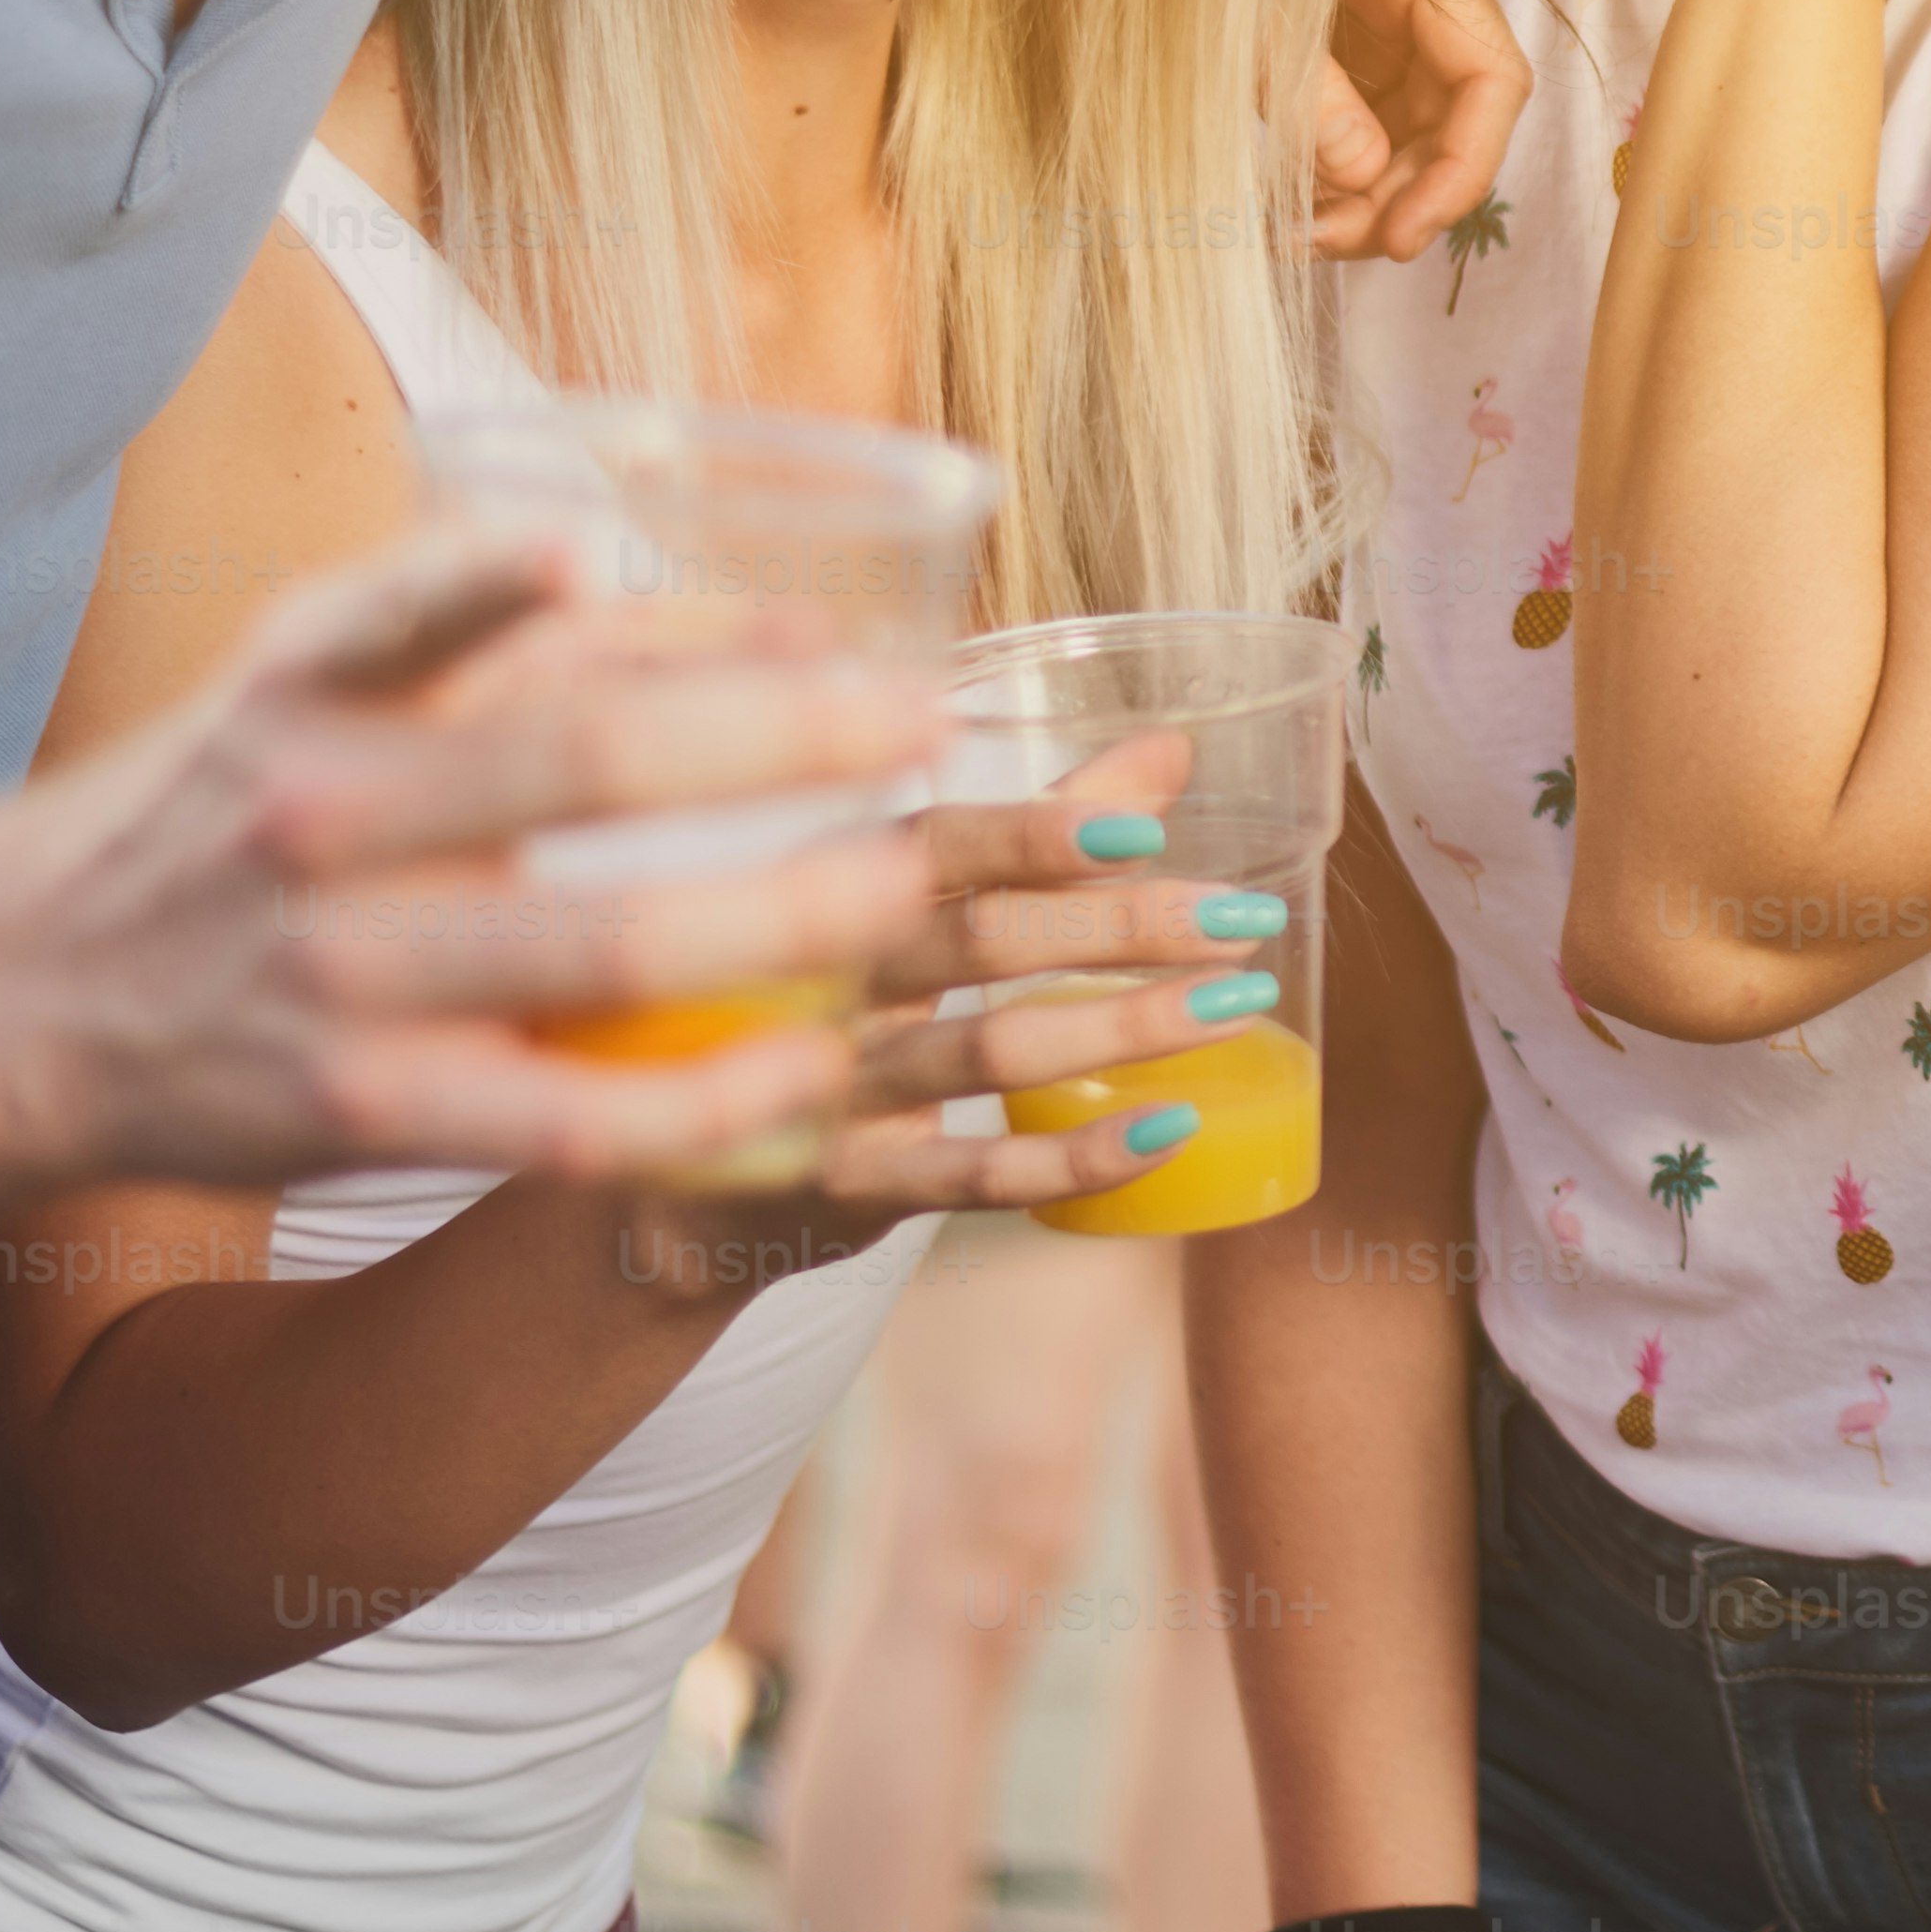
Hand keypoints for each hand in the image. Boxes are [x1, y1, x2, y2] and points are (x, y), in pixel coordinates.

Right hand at [0, 524, 940, 1190]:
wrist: (17, 993)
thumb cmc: (230, 806)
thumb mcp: (318, 676)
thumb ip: (518, 630)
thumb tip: (780, 619)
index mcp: (318, 684)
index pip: (463, 601)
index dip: (624, 593)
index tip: (799, 601)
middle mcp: (326, 813)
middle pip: (591, 766)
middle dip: (786, 744)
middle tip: (926, 729)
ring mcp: (343, 968)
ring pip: (605, 952)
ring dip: (784, 925)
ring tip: (908, 895)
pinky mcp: (365, 1109)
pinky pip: (572, 1121)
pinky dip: (707, 1105)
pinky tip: (813, 1074)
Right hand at [784, 727, 1310, 1209]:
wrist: (684, 1166)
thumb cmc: (827, 998)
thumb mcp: (908, 902)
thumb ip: (1037, 830)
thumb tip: (1169, 748)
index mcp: (842, 881)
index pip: (939, 841)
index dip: (1037, 832)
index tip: (1153, 832)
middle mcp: (826, 973)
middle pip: (983, 939)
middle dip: (1124, 925)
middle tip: (1246, 919)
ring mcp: (828, 1085)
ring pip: (991, 1052)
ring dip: (1125, 1027)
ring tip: (1239, 1007)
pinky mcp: (844, 1184)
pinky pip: (975, 1174)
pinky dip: (1077, 1154)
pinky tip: (1169, 1128)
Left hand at [1312, 0, 1524, 264]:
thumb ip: (1308, 85)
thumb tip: (1361, 176)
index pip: (1493, 82)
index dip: (1461, 171)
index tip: (1402, 235)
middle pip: (1453, 122)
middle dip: (1399, 197)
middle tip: (1324, 243)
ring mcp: (1395, 26)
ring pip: (1412, 135)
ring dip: (1366, 199)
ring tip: (1300, 235)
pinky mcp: (1357, 49)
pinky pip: (1369, 124)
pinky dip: (1337, 173)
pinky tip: (1296, 208)